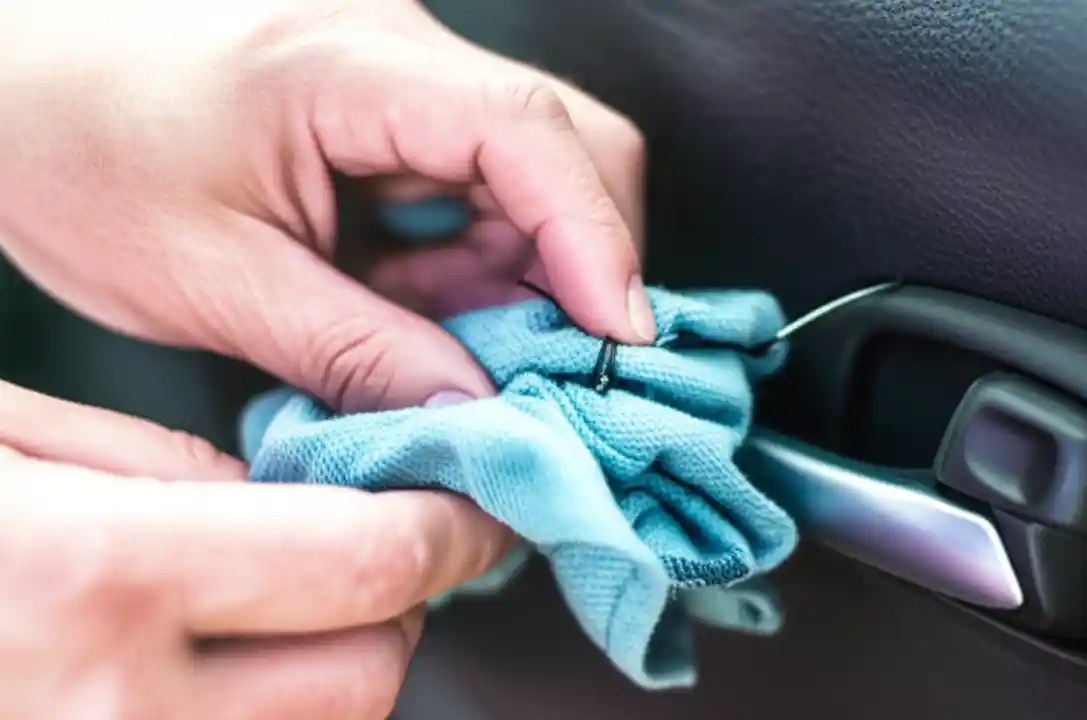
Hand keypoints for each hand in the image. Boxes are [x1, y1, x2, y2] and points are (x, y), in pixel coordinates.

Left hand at [0, 0, 652, 412]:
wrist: (10, 83)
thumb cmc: (77, 156)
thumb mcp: (212, 281)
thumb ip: (354, 352)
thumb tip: (472, 416)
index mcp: (348, 64)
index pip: (528, 131)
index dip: (594, 241)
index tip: (619, 344)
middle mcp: (400, 52)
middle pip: (565, 145)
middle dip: (573, 269)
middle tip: (541, 375)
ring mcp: (403, 77)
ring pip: (533, 178)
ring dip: (517, 280)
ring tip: (440, 347)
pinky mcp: (394, 113)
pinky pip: (479, 192)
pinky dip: (469, 268)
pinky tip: (412, 311)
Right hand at [0, 381, 512, 719]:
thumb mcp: (11, 438)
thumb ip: (175, 469)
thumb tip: (303, 492)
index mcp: (103, 575)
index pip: (366, 563)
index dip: (453, 529)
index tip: (480, 499)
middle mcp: (118, 710)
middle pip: (369, 673)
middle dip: (402, 600)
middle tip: (381, 537)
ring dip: (341, 662)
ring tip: (291, 596)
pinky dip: (276, 705)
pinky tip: (230, 655)